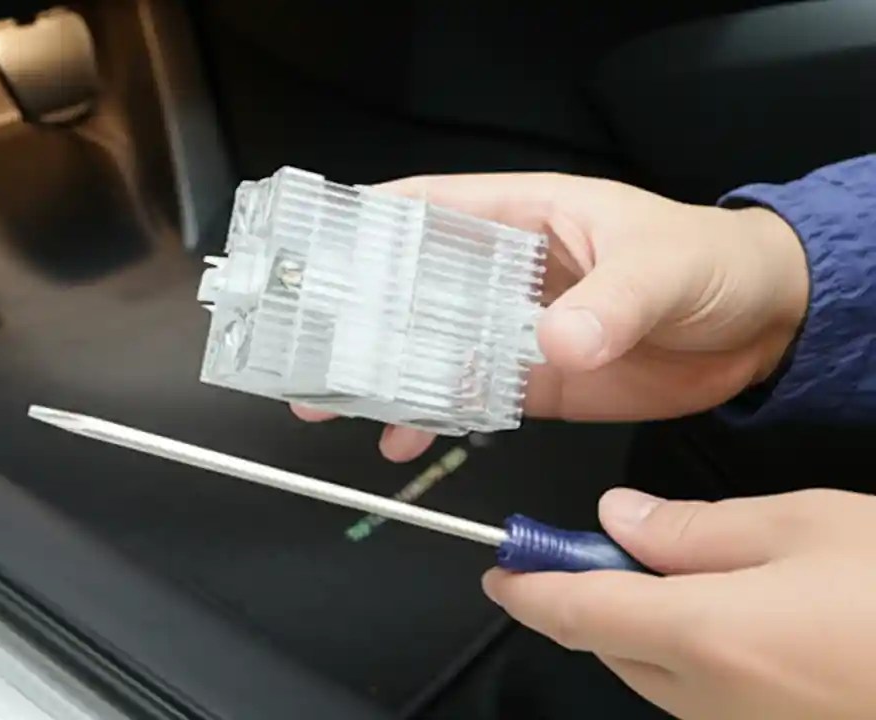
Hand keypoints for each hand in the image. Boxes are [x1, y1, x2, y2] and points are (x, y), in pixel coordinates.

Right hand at [290, 173, 809, 460]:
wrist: (763, 330)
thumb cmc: (715, 263)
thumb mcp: (665, 267)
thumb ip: (613, 302)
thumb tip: (556, 341)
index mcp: (526, 218)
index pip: (432, 206)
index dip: (371, 221)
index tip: (319, 248)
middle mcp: (506, 274)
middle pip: (412, 289)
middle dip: (357, 317)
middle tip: (307, 349)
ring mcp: (516, 331)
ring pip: (429, 350)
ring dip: (381, 377)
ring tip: (330, 405)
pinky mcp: (534, 382)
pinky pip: (471, 400)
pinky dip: (434, 420)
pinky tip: (404, 441)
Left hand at [483, 487, 875, 719]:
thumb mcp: (805, 525)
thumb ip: (696, 528)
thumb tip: (618, 518)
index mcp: (704, 637)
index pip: (578, 613)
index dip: (528, 589)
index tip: (497, 569)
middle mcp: (711, 701)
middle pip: (610, 647)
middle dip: (583, 600)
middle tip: (587, 550)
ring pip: (653, 676)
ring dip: (637, 628)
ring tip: (660, 575)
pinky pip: (704, 699)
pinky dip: (687, 656)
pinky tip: (724, 620)